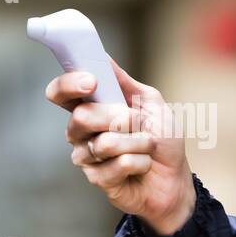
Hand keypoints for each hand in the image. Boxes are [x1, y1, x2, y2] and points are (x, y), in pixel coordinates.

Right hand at [44, 59, 194, 235]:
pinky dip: (141, 162)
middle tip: (138, 123)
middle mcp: (80, 132)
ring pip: (105, 142)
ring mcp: (86, 156)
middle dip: (119, 118)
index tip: (91, 81)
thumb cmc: (162, 139)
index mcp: (89, 108)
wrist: (175, 179)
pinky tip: (143, 166)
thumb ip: (124, 82)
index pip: (60, 93)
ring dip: (138, 142)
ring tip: (147, 147)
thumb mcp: (150, 103)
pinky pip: (119, 164)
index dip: (68, 85)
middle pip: (81, 117)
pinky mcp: (97, 179)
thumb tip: (102, 57)